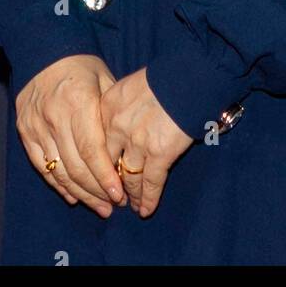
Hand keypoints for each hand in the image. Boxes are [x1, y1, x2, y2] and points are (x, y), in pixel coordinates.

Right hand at [15, 54, 123, 217]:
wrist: (44, 50)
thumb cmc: (81, 66)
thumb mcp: (104, 80)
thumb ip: (111, 115)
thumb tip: (124, 151)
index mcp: (78, 102)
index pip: (92, 150)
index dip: (105, 177)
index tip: (119, 196)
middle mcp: (54, 116)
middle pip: (76, 166)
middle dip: (96, 191)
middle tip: (113, 205)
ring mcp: (36, 125)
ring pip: (59, 170)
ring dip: (80, 193)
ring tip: (98, 206)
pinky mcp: (25, 131)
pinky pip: (42, 165)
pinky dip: (57, 184)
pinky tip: (72, 195)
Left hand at [100, 67, 193, 217]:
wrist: (190, 76)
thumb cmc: (164, 77)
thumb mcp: (129, 86)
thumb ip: (117, 108)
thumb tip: (114, 127)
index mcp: (106, 107)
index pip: (94, 143)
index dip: (96, 162)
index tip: (98, 174)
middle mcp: (116, 127)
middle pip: (106, 164)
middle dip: (109, 183)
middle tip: (113, 195)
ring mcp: (137, 142)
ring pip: (128, 177)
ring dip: (130, 194)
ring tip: (130, 205)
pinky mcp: (159, 154)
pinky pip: (150, 183)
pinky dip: (148, 199)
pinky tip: (146, 210)